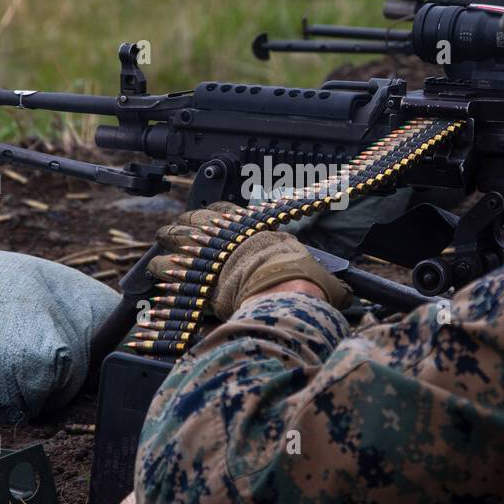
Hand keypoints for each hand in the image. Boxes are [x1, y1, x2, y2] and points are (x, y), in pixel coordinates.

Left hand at [149, 206, 352, 318]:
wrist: (284, 291)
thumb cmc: (301, 278)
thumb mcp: (313, 267)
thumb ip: (319, 274)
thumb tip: (346, 290)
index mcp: (251, 225)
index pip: (223, 211)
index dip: (209, 217)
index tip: (203, 221)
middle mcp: (226, 233)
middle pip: (192, 221)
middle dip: (180, 229)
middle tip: (172, 234)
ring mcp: (206, 251)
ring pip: (172, 240)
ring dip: (164, 249)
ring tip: (159, 258)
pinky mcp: (192, 275)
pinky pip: (165, 268)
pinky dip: (160, 274)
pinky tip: (157, 278)